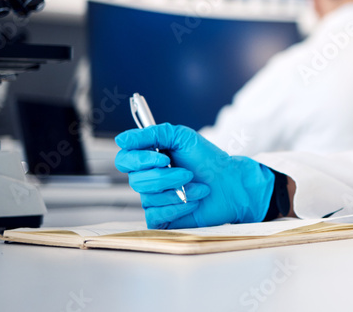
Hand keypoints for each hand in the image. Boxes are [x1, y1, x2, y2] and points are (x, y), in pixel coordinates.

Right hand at [115, 123, 274, 228]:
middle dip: (167, 177)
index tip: (163, 158)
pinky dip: (178, 206)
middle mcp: (147, 179)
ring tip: (199, 187)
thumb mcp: (182, 137)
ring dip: (179, 191)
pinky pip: (156, 215)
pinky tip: (194, 202)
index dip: (139, 160)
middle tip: (188, 173)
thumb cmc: (208, 160)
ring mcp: (153, 200)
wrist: (231, 184)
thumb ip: (153, 133)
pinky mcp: (162, 218)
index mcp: (149, 158)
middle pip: (136, 180)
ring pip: (148, 198)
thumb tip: (121, 140)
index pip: (124, 160)